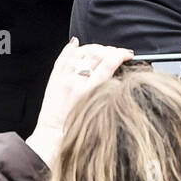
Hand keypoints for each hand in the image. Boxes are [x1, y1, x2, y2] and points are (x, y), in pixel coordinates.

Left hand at [26, 38, 132, 165]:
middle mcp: (75, 82)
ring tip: (102, 49)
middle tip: (118, 52)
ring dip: (94, 48)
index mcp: (88, 92)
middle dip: (109, 50)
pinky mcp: (54, 78)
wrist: (53, 136)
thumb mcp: (99, 113)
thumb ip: (107, 93)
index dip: (119, 55)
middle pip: (95, 55)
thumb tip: (118, 78)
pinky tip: (76, 43)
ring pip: (80, 53)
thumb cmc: (76, 130)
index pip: (107, 65)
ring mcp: (63, 78)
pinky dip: (70, 48)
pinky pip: (62, 57)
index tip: (127, 54)